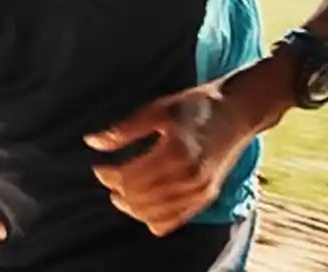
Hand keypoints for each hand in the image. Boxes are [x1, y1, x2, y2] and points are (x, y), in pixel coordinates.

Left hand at [84, 81, 256, 236]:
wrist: (236, 112)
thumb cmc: (195, 106)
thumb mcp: (157, 109)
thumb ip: (124, 129)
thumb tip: (91, 142)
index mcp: (176, 153)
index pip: (131, 177)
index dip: (109, 175)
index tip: (98, 167)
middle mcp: (190, 177)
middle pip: (140, 198)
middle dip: (117, 191)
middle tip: (107, 178)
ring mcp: (200, 191)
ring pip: (154, 215)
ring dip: (131, 208)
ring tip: (119, 194)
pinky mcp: (206, 198)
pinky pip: (174, 222)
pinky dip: (153, 219)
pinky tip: (142, 205)